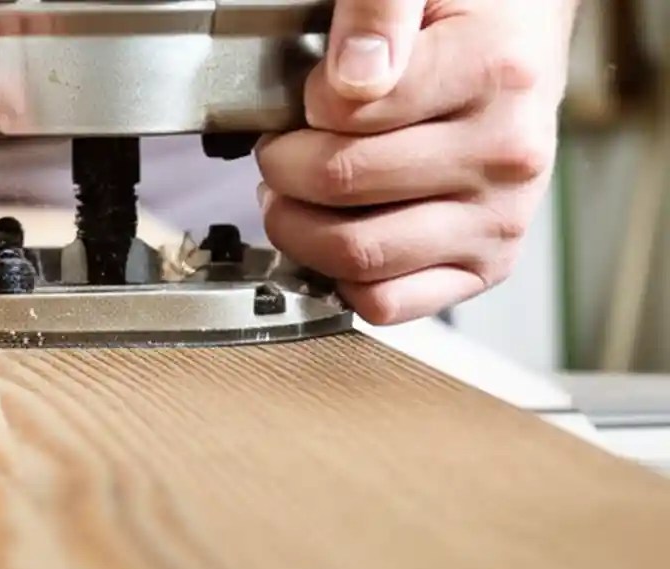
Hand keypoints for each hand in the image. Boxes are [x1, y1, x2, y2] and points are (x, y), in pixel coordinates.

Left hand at [255, 0, 577, 323]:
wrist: (523, 41)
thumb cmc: (468, 13)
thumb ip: (377, 11)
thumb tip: (350, 80)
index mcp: (493, 74)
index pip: (346, 112)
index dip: (303, 105)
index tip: (310, 96)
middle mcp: (506, 155)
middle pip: (341, 184)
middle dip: (284, 165)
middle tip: (282, 148)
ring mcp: (499, 220)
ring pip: (357, 253)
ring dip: (298, 225)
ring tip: (296, 193)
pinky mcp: (485, 266)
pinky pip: (389, 303)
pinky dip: (339, 279)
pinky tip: (331, 235)